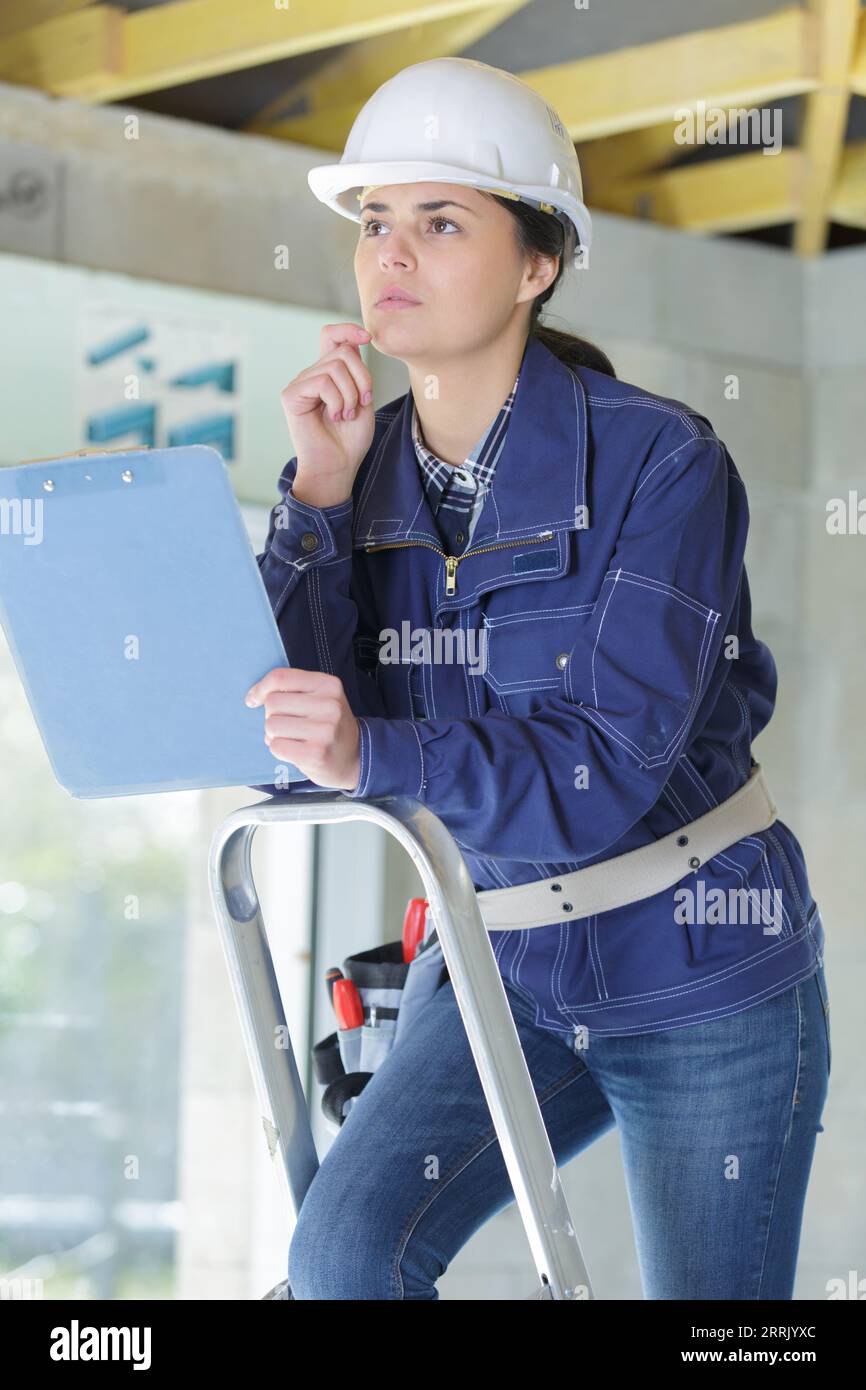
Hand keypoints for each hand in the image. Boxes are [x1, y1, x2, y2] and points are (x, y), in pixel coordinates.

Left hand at [245, 667, 360, 791]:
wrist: (355, 756)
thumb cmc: (328, 725)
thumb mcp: (320, 697)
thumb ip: (292, 689)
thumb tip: (254, 697)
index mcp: (328, 684)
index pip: (280, 677)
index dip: (260, 688)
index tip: (254, 699)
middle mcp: (329, 705)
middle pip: (272, 703)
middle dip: (272, 715)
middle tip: (288, 724)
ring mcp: (324, 730)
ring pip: (271, 725)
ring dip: (274, 735)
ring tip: (293, 738)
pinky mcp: (316, 754)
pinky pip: (276, 746)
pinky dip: (279, 749)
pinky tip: (295, 750)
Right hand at [281, 323, 375, 506]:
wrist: (338, 466)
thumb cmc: (350, 439)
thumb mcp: (362, 399)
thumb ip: (357, 372)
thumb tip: (357, 340)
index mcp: (329, 373)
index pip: (332, 336)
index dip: (349, 329)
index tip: (368, 337)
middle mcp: (312, 374)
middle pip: (343, 351)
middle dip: (362, 378)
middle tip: (362, 403)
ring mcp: (300, 383)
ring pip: (335, 367)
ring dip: (351, 394)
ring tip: (346, 415)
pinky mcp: (291, 395)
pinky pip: (322, 382)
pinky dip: (337, 401)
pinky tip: (334, 417)